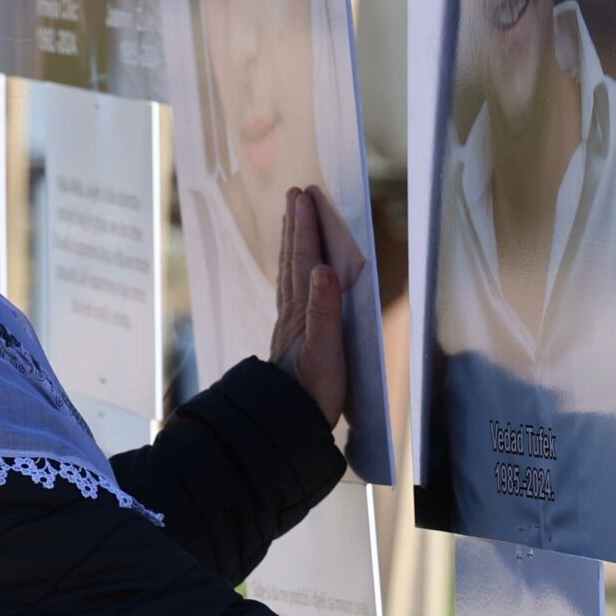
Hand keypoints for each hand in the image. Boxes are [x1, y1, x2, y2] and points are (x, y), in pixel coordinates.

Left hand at [268, 186, 361, 430]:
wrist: (289, 420)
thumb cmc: (314, 390)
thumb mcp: (326, 351)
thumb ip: (325, 311)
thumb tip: (323, 269)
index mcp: (303, 310)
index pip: (304, 259)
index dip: (305, 228)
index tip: (304, 196)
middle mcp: (293, 311)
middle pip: (293, 259)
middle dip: (296, 226)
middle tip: (295, 194)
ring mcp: (290, 323)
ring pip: (289, 273)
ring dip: (291, 244)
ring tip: (291, 220)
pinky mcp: (292, 336)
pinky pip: (290, 291)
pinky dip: (292, 271)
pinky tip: (294, 272)